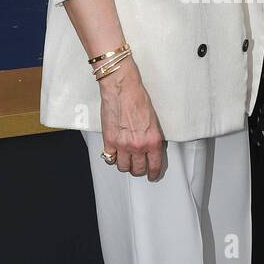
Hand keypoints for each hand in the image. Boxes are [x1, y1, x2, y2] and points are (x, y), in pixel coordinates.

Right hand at [98, 60, 165, 180]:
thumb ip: (151, 138)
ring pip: (123, 167)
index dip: (154, 174)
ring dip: (125, 165)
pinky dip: (112, 158)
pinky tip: (114, 154)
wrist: (122, 88)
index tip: (152, 175)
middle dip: (139, 170)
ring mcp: (123, 145)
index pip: (155, 165)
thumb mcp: (153, 121)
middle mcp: (138, 145)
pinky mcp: (109, 141)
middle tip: (138, 167)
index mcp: (153, 140)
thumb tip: (150, 149)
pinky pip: (109, 158)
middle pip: (138, 169)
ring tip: (126, 160)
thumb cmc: (137, 99)